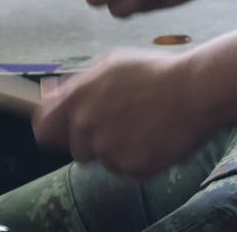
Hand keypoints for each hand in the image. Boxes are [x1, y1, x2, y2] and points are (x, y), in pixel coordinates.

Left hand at [33, 51, 211, 178]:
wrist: (193, 90)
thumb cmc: (151, 71)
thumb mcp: (107, 66)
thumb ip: (75, 83)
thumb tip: (48, 92)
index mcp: (75, 99)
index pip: (44, 128)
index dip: (52, 131)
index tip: (61, 131)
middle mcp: (85, 126)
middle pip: (75, 148)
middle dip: (90, 141)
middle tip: (116, 126)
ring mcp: (107, 148)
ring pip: (101, 159)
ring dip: (114, 150)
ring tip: (139, 129)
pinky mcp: (130, 167)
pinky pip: (125, 169)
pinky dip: (135, 160)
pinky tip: (151, 139)